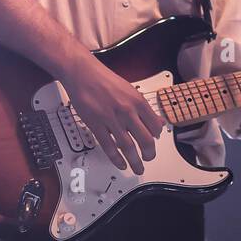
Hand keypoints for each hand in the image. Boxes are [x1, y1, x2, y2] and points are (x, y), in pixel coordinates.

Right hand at [60, 57, 166, 174]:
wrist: (83, 73)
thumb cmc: (105, 80)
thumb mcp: (131, 90)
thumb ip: (144, 108)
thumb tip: (158, 122)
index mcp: (138, 101)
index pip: (155, 126)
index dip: (157, 137)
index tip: (155, 141)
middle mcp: (127, 111)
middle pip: (145, 139)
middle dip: (149, 153)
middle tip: (148, 158)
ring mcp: (111, 119)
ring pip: (128, 146)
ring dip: (134, 161)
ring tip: (137, 167)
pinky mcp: (96, 125)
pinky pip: (109, 146)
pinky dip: (116, 159)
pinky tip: (121, 164)